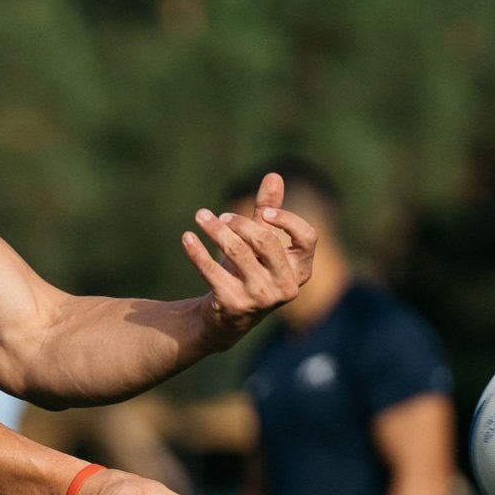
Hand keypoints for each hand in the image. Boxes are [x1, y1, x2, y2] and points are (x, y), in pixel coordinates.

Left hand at [180, 173, 319, 347]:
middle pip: (266, 241)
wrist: (227, 318)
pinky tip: (187, 237)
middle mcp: (286, 286)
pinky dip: (197, 251)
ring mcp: (260, 298)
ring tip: (201, 216)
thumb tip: (274, 176)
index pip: (308, 238)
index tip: (263, 212)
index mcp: (301, 270)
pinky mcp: (233, 304)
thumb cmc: (250, 272)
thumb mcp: (261, 243)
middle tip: (221, 215)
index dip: (288, 220)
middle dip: (240, 222)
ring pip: (237, 252)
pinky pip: (212, 271)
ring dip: (215, 230)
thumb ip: (268, 211)